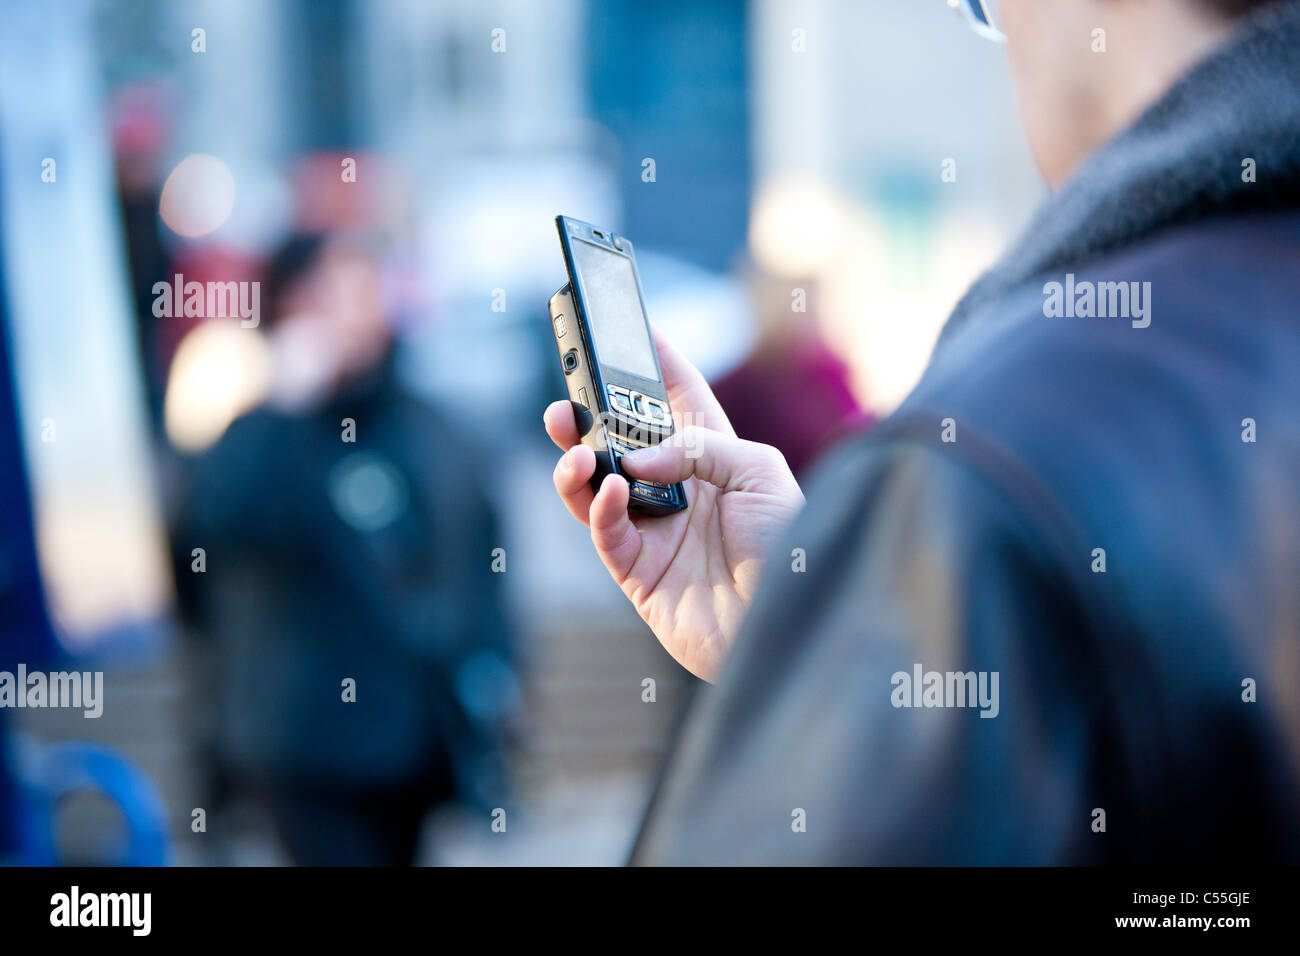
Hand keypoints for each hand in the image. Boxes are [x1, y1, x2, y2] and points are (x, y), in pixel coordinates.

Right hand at [544, 329, 803, 681]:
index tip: (628, 327)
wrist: (789, 621)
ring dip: (577, 463)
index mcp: (715, 457)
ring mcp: (655, 530)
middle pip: (620, 443)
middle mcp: (679, 489)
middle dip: (589, 417)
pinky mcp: (638, 572)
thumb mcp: (761, 472)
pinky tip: (609, 489)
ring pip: (595, 488)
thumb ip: (698, 447)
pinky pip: (605, 533)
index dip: (654, 363)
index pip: (677, 399)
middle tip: (568, 400)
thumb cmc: (789, 545)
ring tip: (574, 448)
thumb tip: (637, 461)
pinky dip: (600, 508)